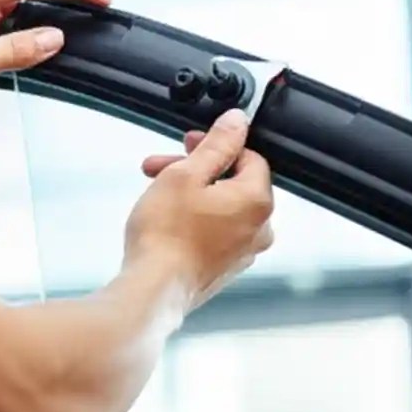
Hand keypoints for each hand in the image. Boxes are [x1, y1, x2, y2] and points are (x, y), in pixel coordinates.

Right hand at [123, 109, 274, 312]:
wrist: (153, 288)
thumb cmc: (167, 235)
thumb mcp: (186, 174)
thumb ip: (216, 144)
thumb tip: (237, 122)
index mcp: (257, 201)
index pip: (249, 156)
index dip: (216, 144)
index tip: (189, 142)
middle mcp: (259, 228)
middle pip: (232, 182)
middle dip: (195, 169)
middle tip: (162, 166)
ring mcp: (242, 252)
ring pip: (220, 207)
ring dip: (189, 192)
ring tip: (155, 192)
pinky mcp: (223, 268)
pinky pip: (214, 231)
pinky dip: (193, 218)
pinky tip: (165, 218)